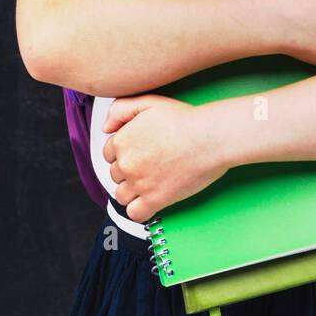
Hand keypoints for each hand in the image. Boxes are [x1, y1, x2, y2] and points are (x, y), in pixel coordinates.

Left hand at [102, 94, 228, 222]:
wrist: (210, 138)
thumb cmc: (185, 119)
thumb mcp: (149, 102)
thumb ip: (120, 109)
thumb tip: (105, 127)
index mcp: (122, 140)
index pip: (109, 154)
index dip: (124, 153)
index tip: (140, 152)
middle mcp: (126, 163)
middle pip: (116, 174)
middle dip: (130, 171)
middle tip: (150, 164)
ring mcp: (139, 183)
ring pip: (122, 195)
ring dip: (133, 191)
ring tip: (151, 182)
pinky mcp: (155, 200)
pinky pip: (135, 214)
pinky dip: (140, 210)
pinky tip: (151, 201)